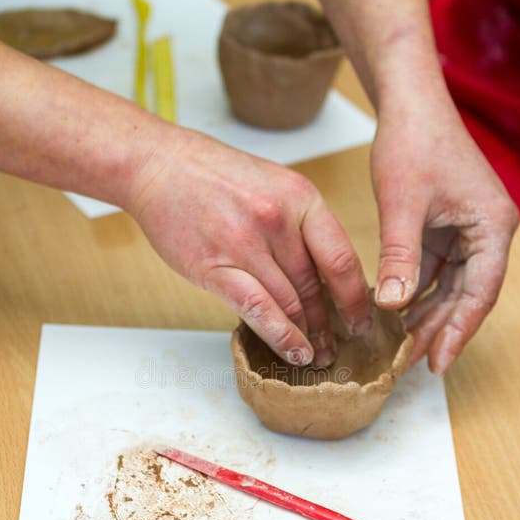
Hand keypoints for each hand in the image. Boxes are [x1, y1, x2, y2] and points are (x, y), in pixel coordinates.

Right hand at [127, 126, 371, 365]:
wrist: (158, 164)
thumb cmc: (213, 175)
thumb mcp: (273, 185)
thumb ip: (299, 226)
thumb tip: (322, 273)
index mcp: (301, 197)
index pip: (342, 259)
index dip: (356, 297)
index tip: (361, 318)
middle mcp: (278, 220)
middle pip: (315, 286)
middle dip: (330, 323)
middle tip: (337, 345)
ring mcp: (245, 244)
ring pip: (289, 303)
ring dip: (307, 336)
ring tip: (316, 355)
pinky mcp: (215, 267)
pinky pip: (257, 309)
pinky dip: (280, 336)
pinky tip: (293, 352)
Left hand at [371, 96, 519, 373]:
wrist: (408, 104)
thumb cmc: (413, 142)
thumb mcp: (402, 204)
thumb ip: (400, 257)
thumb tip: (393, 307)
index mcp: (491, 226)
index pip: (480, 292)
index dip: (459, 331)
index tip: (437, 362)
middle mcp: (486, 233)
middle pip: (467, 295)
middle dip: (438, 329)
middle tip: (409, 363)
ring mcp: (467, 231)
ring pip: (449, 287)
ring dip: (425, 315)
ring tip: (399, 347)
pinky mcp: (445, 229)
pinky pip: (433, 271)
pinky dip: (415, 292)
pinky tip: (393, 314)